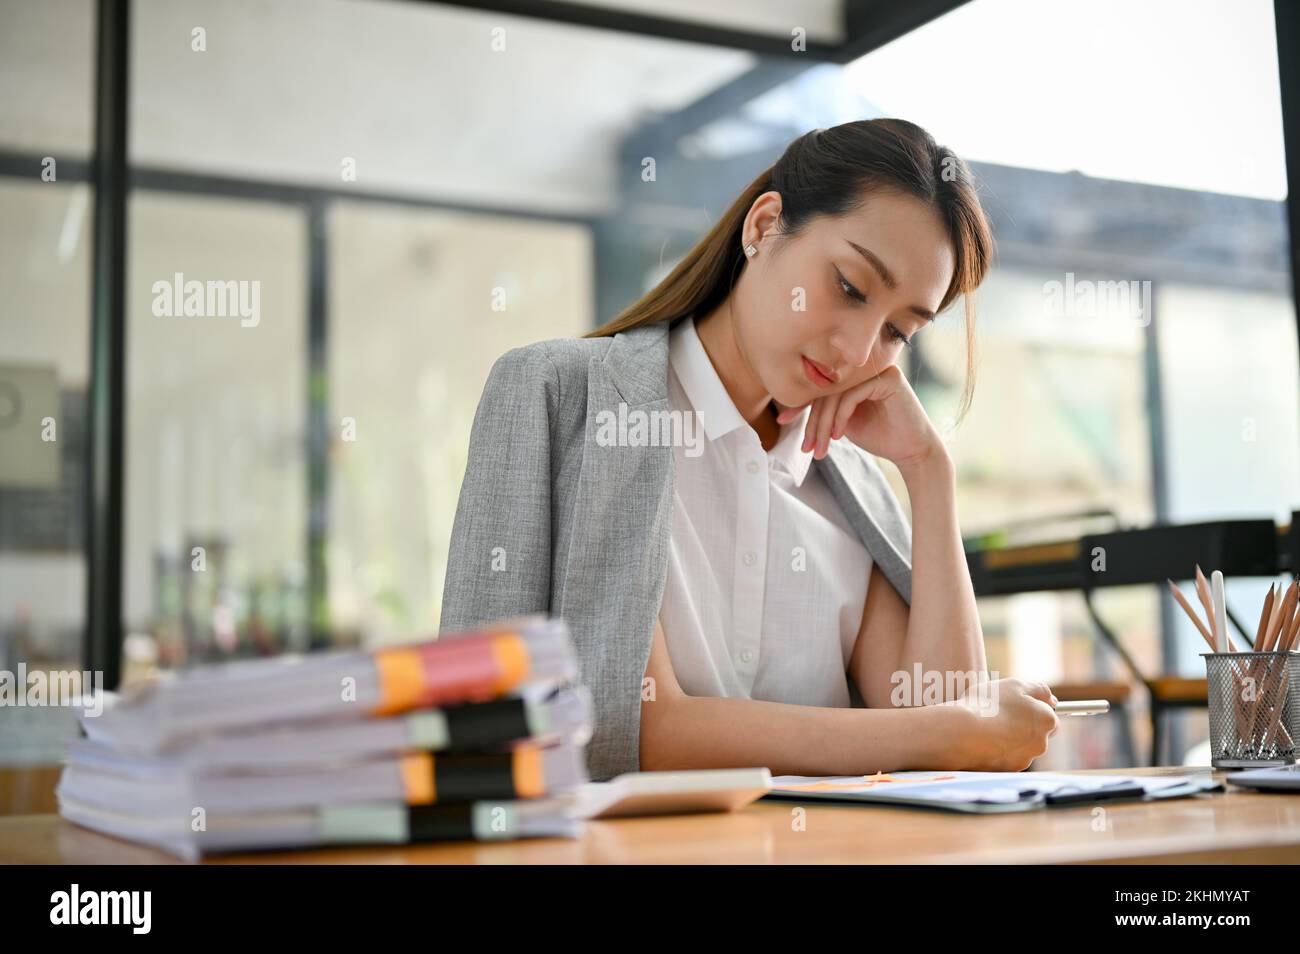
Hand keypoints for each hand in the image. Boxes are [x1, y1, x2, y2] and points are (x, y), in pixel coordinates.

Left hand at [774, 364, 943, 470]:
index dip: (800, 404)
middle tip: (805, 447)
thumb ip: (823, 411)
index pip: (820, 385)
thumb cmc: (879, 436)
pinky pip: (852, 395)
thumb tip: (785, 411)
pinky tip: (838, 436)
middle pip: (826, 389)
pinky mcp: (889, 378)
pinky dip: (841, 418)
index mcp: (853, 375)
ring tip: (818, 448)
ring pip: (836, 393)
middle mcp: (865, 367)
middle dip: (812, 421)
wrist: (911, 452)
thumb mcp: (842, 423)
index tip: (782, 422)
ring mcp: (879, 369)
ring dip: (822, 424)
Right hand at [946, 678, 1059, 771]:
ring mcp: (1025, 759)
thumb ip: (1039, 690)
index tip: (1017, 705)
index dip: (1033, 709)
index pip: (1050, 716)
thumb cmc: (988, 704)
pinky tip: (983, 740)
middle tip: (1002, 715)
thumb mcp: (1015, 685)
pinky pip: (1007, 758)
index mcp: (1046, 720)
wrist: (961, 733)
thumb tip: (1052, 700)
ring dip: (1011, 739)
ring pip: (1022, 747)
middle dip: (1025, 726)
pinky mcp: (1008, 770)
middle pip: (1038, 734)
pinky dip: (999, 750)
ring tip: (987, 726)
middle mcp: (1042, 743)